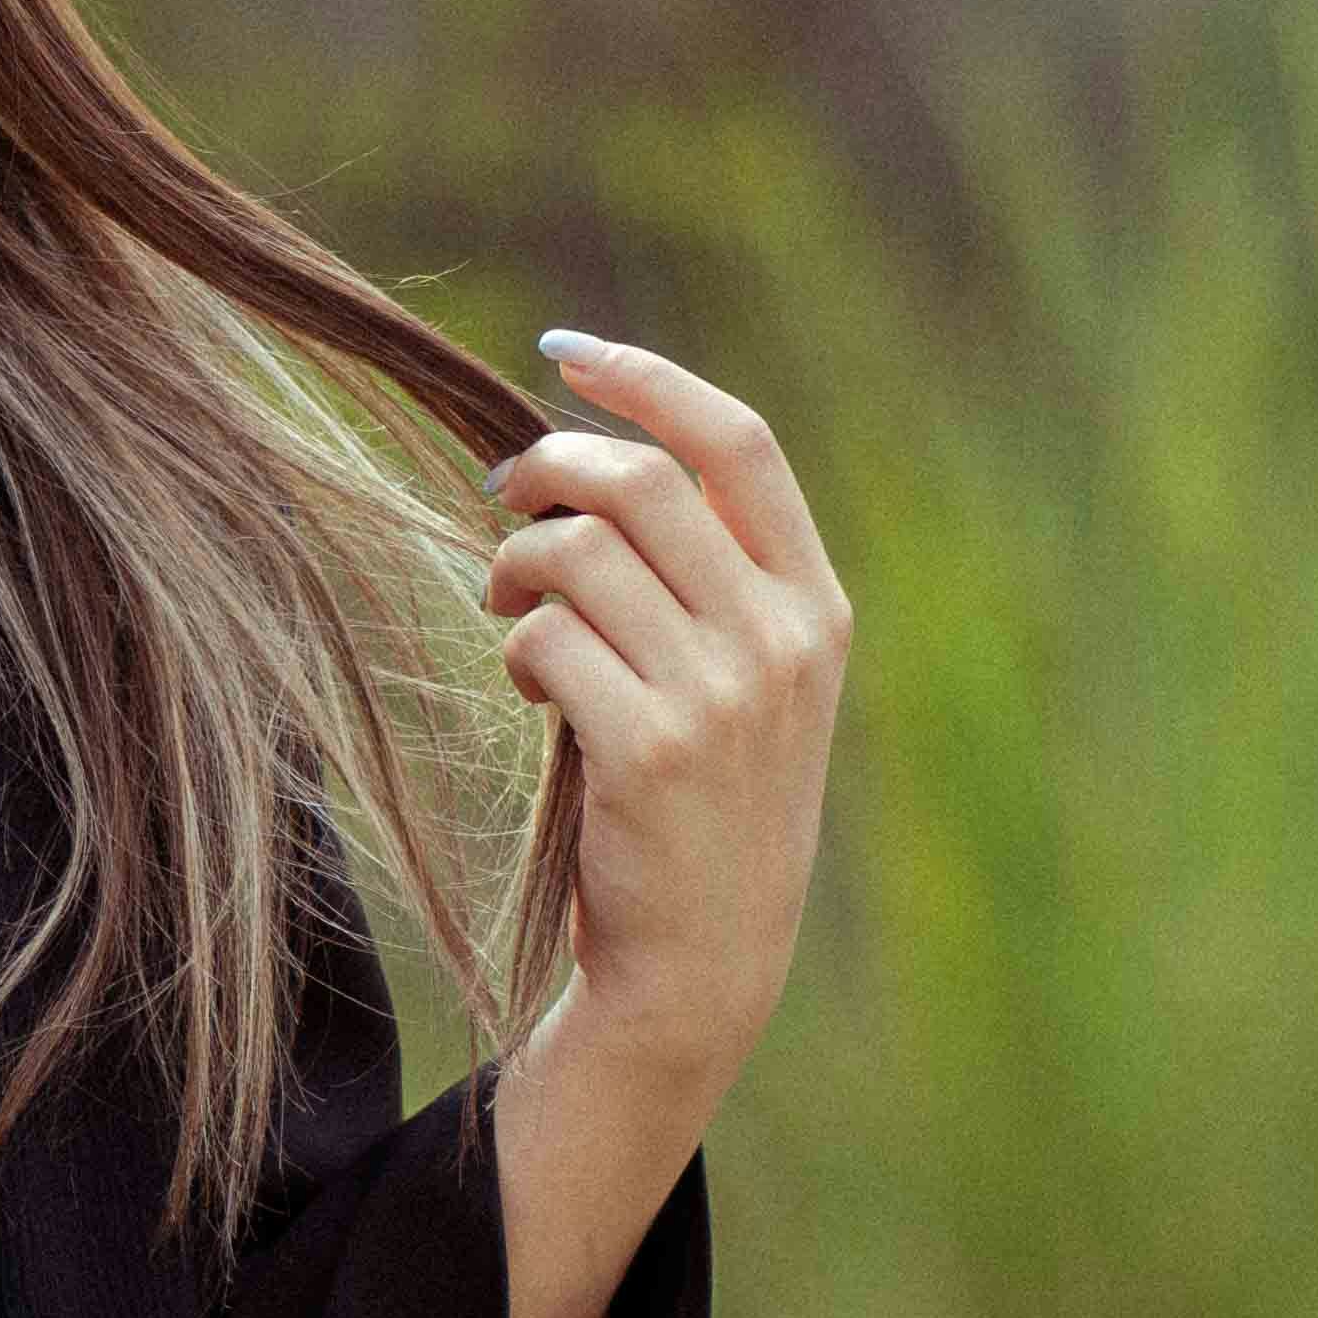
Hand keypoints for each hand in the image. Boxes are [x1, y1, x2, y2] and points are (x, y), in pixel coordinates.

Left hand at [476, 329, 850, 1317]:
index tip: (562, 352)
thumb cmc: (699, 809)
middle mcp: (781, 638)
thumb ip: (703, 577)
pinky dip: (516, 647)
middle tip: (503, 502)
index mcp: (813, 603)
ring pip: (579, 554)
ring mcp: (722, 695)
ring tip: (509, 606)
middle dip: (546, 470)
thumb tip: (596, 453)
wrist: (704, 965)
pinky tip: (530, 685)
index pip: (738, 441)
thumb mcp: (743, 683)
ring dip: (516, 567)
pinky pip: (546, 641)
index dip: (646, 379)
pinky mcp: (650, 750)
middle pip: (641, 481)